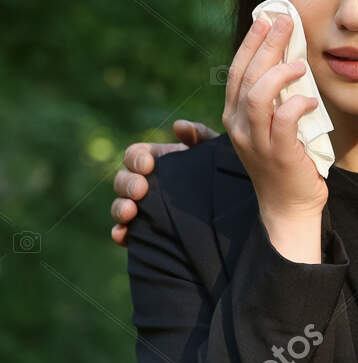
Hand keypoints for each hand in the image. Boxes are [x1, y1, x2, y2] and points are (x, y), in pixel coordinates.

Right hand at [110, 121, 217, 243]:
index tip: (147, 165)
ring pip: (120, 206)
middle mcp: (145, 184)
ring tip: (130, 211)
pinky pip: (125, 233)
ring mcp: (142, 208)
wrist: (232, 208)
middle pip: (123, 180)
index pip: (135, 155)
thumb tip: (179, 126)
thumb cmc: (219, 175)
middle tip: (141, 190)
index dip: (136, 159)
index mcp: (156, 161)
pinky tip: (122, 236)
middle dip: (127, 184)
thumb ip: (200, 136)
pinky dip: (119, 233)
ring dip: (120, 208)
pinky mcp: (145, 232)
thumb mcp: (213, 153)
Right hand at [224, 12, 327, 259]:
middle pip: (247, 76)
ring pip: (258, 95)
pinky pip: (284, 120)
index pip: (237, 71)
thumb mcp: (270, 127)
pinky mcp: (279, 154)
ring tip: (299, 63)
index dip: (251, 42)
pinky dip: (297, 104)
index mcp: (235, 116)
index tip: (267, 19)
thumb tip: (282, 63)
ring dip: (279, 72)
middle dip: (266, 45)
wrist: (288, 207)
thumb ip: (271, 99)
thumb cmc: (284, 162)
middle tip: (285, 22)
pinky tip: (310, 99)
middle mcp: (240, 126)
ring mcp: (257, 142)